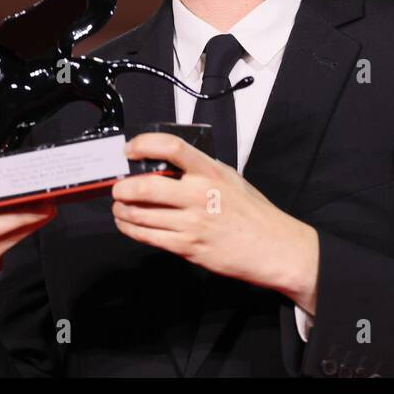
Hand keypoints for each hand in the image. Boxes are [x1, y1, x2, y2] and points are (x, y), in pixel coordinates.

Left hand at [110, 133, 318, 311]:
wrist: (275, 248)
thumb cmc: (254, 213)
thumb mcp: (232, 179)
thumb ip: (204, 170)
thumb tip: (172, 165)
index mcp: (211, 172)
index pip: (172, 147)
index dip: (145, 144)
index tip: (130, 149)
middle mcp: (199, 194)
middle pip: (146, 186)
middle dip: (122, 188)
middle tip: (118, 188)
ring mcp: (193, 223)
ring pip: (142, 215)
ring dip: (122, 211)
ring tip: (119, 208)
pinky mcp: (189, 247)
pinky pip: (150, 237)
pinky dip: (132, 230)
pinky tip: (127, 226)